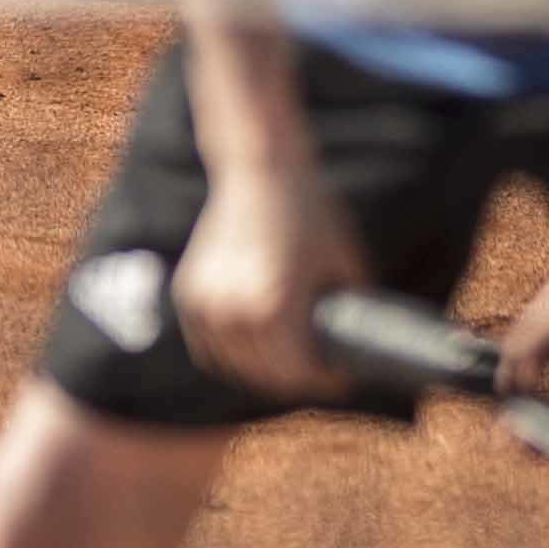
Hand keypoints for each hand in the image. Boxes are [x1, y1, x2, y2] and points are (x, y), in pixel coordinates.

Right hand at [169, 157, 358, 400]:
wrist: (258, 167)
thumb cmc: (308, 212)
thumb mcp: (344, 265)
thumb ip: (348, 312)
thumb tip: (359, 348)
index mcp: (274, 307)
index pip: (301, 373)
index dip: (327, 381)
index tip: (342, 379)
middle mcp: (235, 311)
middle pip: (269, 375)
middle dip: (299, 377)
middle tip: (319, 371)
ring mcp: (207, 304)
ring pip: (236, 366)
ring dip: (263, 371)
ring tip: (288, 363)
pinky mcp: (189, 295)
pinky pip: (208, 347)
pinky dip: (230, 354)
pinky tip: (252, 350)